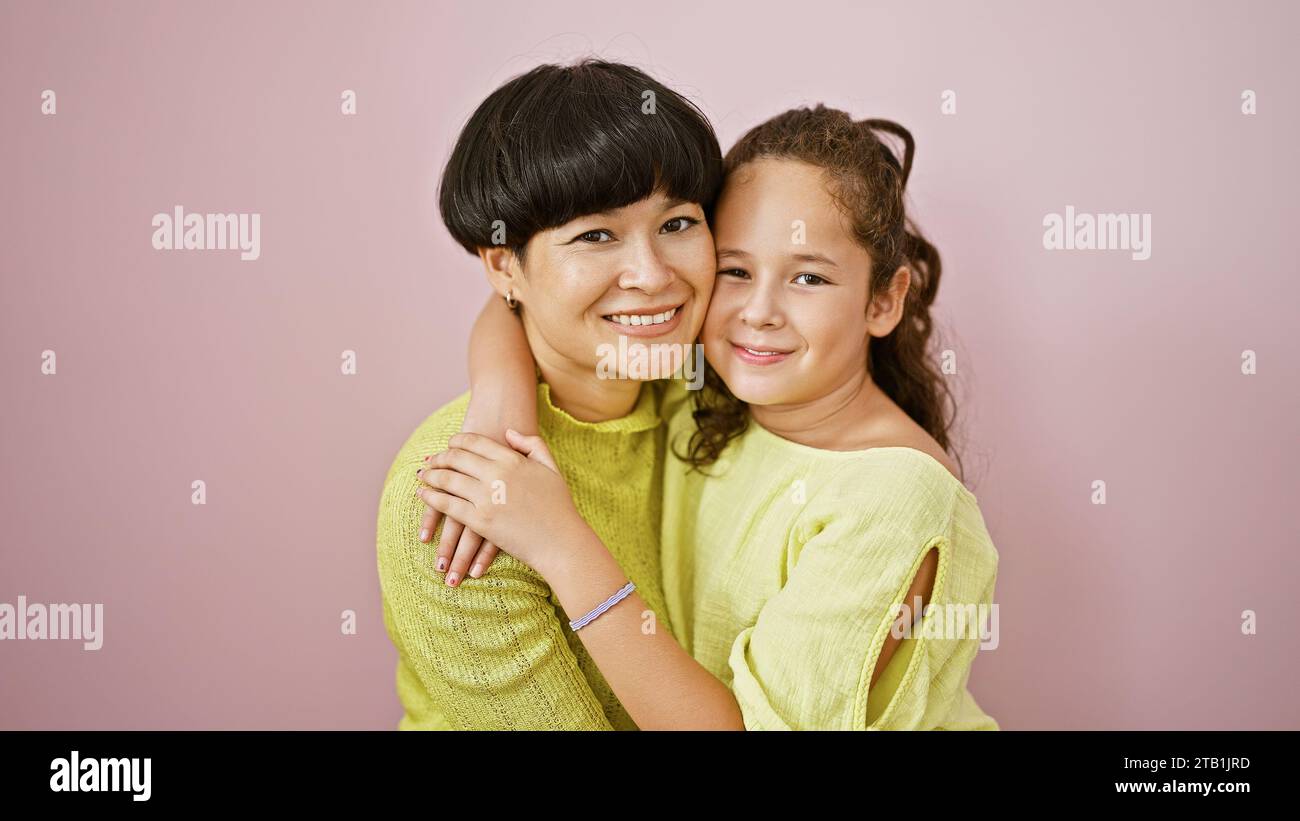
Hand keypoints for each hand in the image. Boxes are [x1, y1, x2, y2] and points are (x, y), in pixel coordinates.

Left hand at [416, 429, 587, 578]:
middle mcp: (497, 474)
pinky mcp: (480, 521)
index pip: (474, 442)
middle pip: (456, 458)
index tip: (449, 444)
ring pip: (447, 480)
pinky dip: (431, 498)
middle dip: (440, 457)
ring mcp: (487, 498)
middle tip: (430, 461)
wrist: (561, 542)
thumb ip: (532, 444)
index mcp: (512, 459)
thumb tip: (509, 432)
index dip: (457, 441)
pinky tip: (424, 495)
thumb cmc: (559, 506)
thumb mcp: (550, 467)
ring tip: (423, 476)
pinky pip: (447, 505)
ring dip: (431, 476)